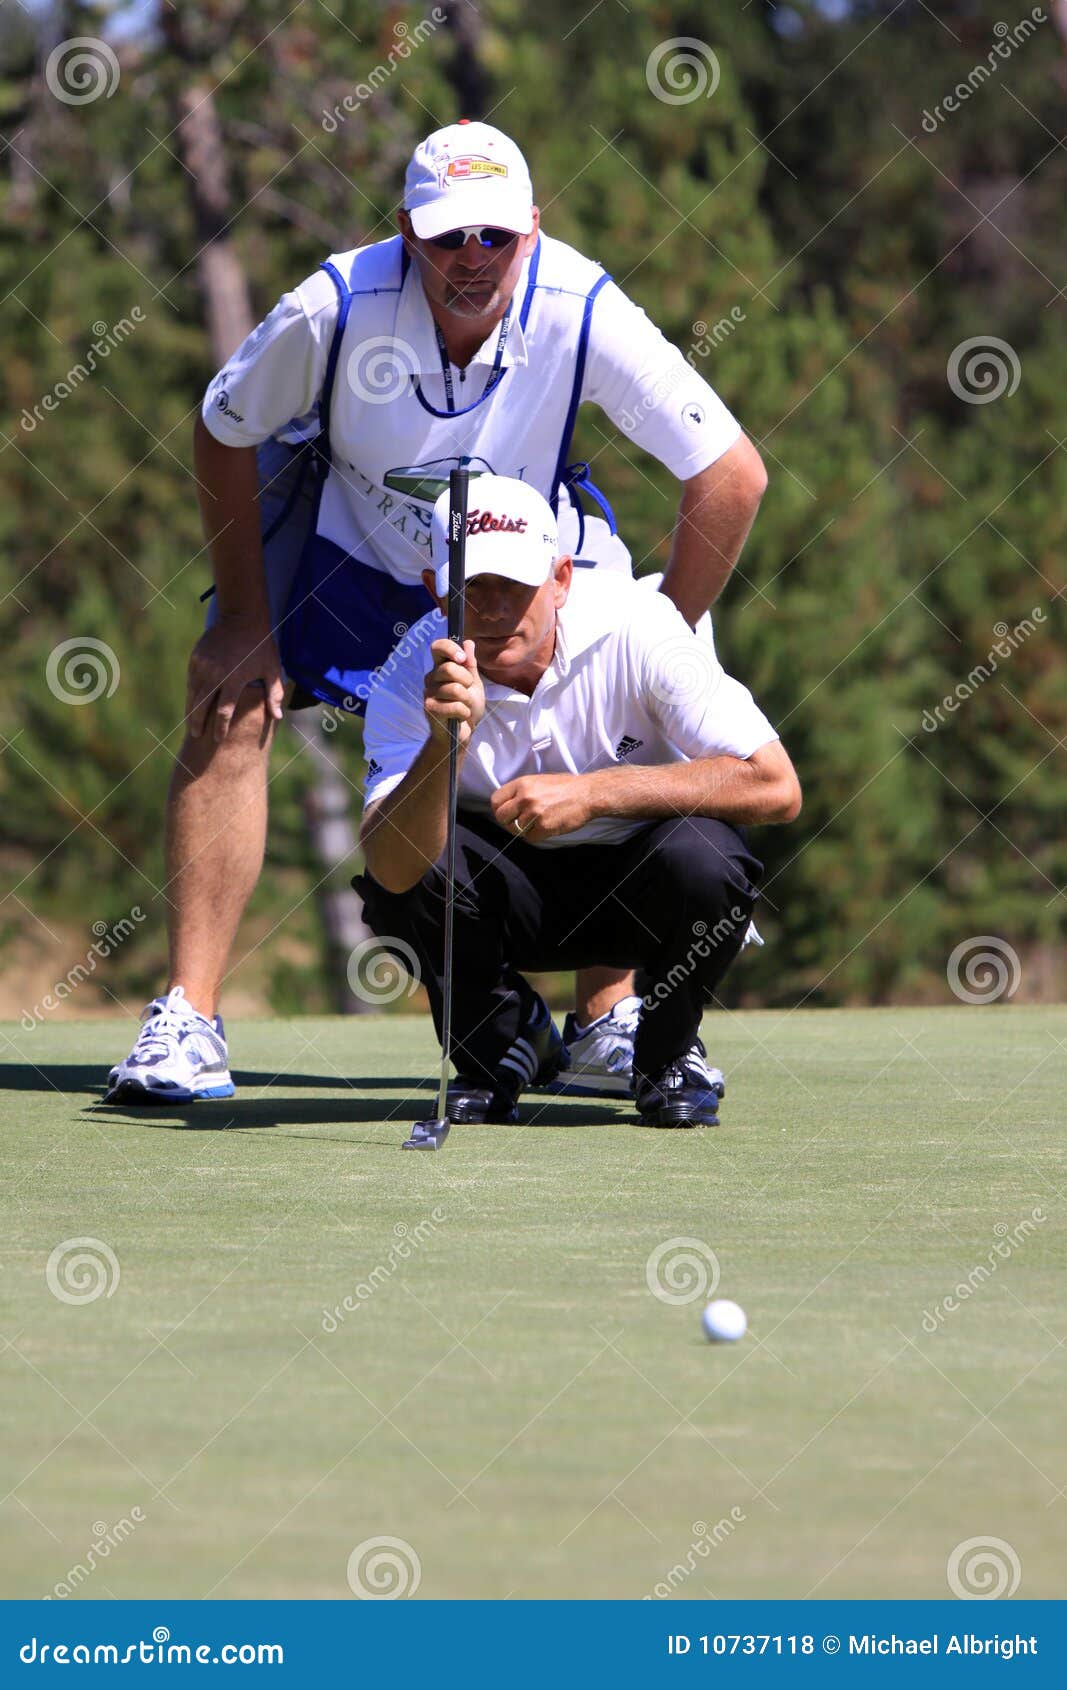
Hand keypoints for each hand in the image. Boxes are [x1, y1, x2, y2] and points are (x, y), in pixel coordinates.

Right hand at [186, 615, 283, 739]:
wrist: (242, 616)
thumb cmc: (262, 645)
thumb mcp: (272, 669)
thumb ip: (273, 694)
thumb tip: (277, 718)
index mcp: (234, 679)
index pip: (224, 711)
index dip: (220, 727)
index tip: (218, 739)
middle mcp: (216, 674)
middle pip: (201, 705)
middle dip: (197, 722)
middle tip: (196, 736)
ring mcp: (203, 665)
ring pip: (193, 693)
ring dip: (190, 709)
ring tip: (190, 723)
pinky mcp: (196, 657)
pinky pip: (191, 679)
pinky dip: (191, 692)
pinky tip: (192, 702)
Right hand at [424, 638, 484, 746]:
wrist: (463, 733)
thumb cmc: (467, 708)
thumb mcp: (474, 684)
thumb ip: (470, 665)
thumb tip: (468, 642)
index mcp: (441, 668)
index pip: (437, 647)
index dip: (450, 648)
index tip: (462, 658)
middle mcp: (431, 678)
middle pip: (448, 668)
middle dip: (466, 680)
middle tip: (468, 691)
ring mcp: (428, 693)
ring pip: (454, 688)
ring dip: (467, 700)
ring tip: (464, 706)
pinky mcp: (429, 709)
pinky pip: (454, 706)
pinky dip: (464, 712)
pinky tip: (461, 716)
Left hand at [491, 773, 597, 842]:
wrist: (587, 794)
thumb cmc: (565, 787)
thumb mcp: (539, 781)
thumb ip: (521, 791)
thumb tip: (508, 804)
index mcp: (522, 784)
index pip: (496, 800)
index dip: (499, 809)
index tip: (506, 813)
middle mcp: (525, 797)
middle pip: (501, 817)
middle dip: (508, 822)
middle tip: (518, 823)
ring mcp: (534, 812)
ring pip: (516, 829)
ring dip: (525, 829)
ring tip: (538, 822)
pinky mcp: (544, 826)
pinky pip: (530, 838)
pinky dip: (536, 836)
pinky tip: (546, 827)